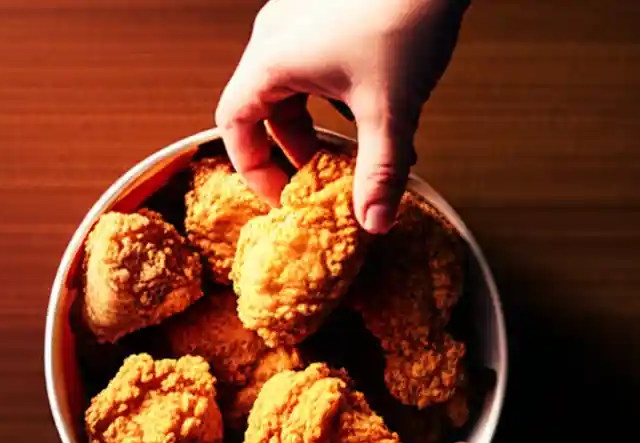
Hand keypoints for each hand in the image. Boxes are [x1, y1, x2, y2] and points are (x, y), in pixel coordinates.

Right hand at [215, 0, 469, 233]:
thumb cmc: (404, 18)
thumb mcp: (390, 109)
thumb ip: (379, 172)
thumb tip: (374, 225)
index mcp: (272, 59)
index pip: (234, 124)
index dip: (254, 169)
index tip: (285, 197)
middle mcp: (275, 35)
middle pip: (264, 108)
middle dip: (295, 151)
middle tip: (324, 181)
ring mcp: (299, 16)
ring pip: (293, 86)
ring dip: (321, 124)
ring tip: (361, 149)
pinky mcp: (326, 8)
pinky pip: (316, 61)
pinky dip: (338, 94)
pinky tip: (381, 109)